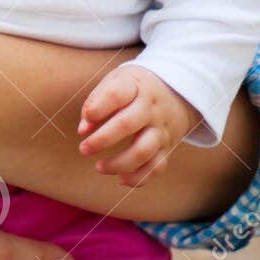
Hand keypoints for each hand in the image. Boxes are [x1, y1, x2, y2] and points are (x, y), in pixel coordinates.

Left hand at [77, 66, 201, 185]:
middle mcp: (151, 108)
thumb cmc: (135, 88)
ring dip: (118, 164)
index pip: (117, 94)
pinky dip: (138, 178)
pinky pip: (156, 167)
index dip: (98, 107)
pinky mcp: (166, 148)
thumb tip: (83, 130)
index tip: (87, 117)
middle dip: (102, 140)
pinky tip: (120, 179)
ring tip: (99, 167)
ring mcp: (161, 129)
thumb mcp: (117, 81)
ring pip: (143, 151)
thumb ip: (96, 101)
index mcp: (136, 86)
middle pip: (127, 125)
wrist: (176, 93)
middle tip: (84, 149)